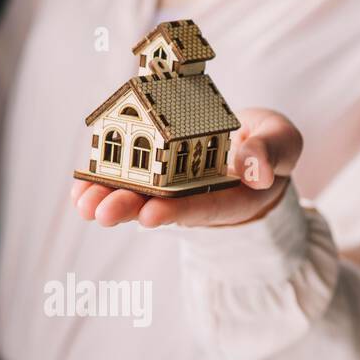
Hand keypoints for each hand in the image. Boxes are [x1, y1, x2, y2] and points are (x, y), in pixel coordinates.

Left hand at [70, 108, 302, 228]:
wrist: (249, 146)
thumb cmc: (267, 145)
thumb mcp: (282, 142)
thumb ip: (271, 153)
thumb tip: (255, 171)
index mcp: (231, 195)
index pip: (203, 207)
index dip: (177, 212)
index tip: (151, 216)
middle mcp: (195, 197)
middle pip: (161, 207)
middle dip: (129, 209)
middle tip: (102, 213)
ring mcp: (170, 189)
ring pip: (136, 197)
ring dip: (107, 200)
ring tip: (83, 205)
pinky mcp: (151, 174)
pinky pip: (124, 180)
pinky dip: (100, 186)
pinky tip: (77, 193)